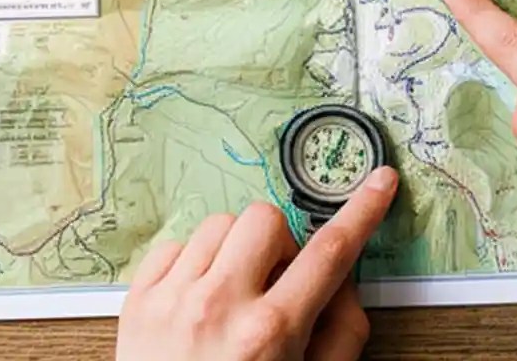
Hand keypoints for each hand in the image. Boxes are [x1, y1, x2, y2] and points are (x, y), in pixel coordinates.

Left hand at [116, 167, 398, 360]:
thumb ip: (341, 332)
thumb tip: (343, 279)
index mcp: (271, 333)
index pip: (330, 252)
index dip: (362, 211)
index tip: (378, 183)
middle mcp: (220, 308)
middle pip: (265, 220)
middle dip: (278, 243)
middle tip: (275, 281)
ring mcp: (173, 301)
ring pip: (218, 225)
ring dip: (235, 251)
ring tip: (232, 294)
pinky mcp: (138, 301)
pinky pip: (175, 246)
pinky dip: (193, 265)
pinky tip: (198, 300)